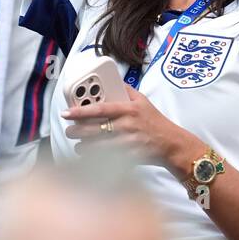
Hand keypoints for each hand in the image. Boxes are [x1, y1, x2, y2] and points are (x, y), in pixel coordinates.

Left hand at [60, 86, 198, 176]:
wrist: (172, 144)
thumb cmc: (156, 122)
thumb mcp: (143, 101)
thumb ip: (126, 90)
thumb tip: (112, 80)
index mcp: (128, 109)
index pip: (100, 109)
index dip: (80, 111)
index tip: (66, 112)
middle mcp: (127, 125)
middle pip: (94, 129)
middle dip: (77, 131)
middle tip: (69, 131)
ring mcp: (128, 143)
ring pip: (97, 146)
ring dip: (83, 147)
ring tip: (79, 145)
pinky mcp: (130, 157)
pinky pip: (107, 159)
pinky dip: (95, 159)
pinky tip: (90, 157)